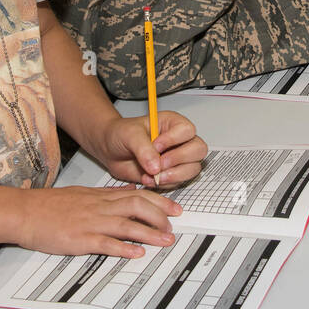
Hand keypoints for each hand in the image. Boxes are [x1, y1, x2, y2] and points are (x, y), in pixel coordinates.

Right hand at [16, 184, 184, 257]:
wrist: (25, 211)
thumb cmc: (50, 204)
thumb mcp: (83, 193)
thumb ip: (107, 194)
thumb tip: (130, 192)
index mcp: (101, 196)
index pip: (137, 194)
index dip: (160, 201)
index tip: (175, 209)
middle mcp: (99, 207)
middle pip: (138, 206)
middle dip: (160, 216)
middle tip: (174, 225)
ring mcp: (90, 222)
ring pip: (127, 224)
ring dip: (150, 233)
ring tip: (166, 240)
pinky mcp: (80, 239)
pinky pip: (105, 243)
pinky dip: (123, 248)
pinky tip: (137, 253)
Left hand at [91, 109, 206, 188]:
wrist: (110, 150)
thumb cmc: (121, 134)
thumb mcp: (130, 135)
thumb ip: (143, 148)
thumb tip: (155, 166)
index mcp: (173, 124)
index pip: (187, 130)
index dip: (174, 140)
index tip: (156, 145)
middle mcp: (179, 141)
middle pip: (198, 150)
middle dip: (179, 160)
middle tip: (159, 165)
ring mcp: (178, 158)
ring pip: (193, 168)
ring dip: (174, 175)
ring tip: (153, 175)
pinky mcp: (172, 174)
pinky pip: (179, 182)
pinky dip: (165, 184)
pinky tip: (148, 179)